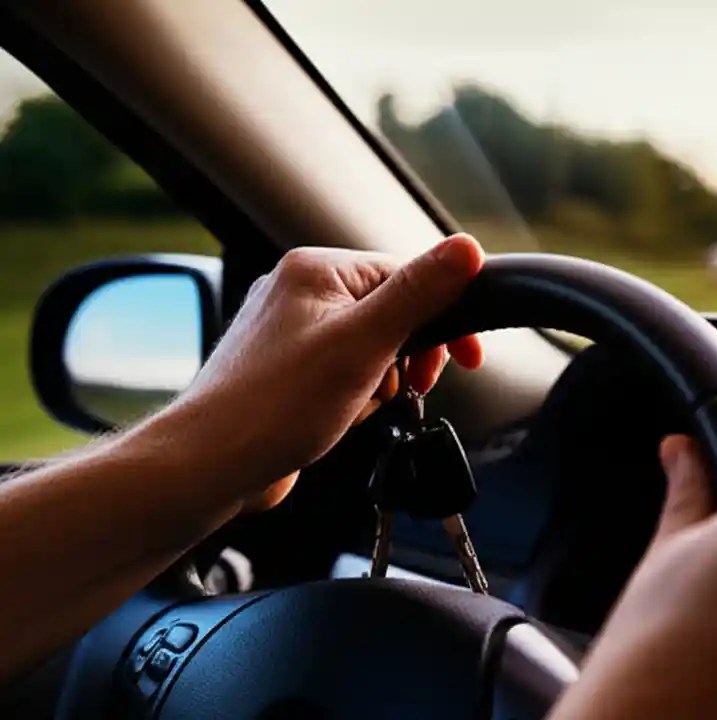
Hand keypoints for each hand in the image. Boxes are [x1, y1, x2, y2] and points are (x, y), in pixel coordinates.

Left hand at [161, 234, 485, 510]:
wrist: (209, 465)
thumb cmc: (276, 406)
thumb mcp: (365, 344)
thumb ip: (419, 294)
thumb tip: (466, 248)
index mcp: (315, 269)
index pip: (406, 275)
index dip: (442, 318)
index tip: (466, 357)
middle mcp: (298, 291)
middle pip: (390, 311)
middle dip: (407, 354)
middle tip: (412, 384)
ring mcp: (289, 331)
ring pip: (370, 346)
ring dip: (381, 380)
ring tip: (359, 404)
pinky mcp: (286, 369)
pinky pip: (344, 371)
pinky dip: (355, 395)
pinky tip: (339, 415)